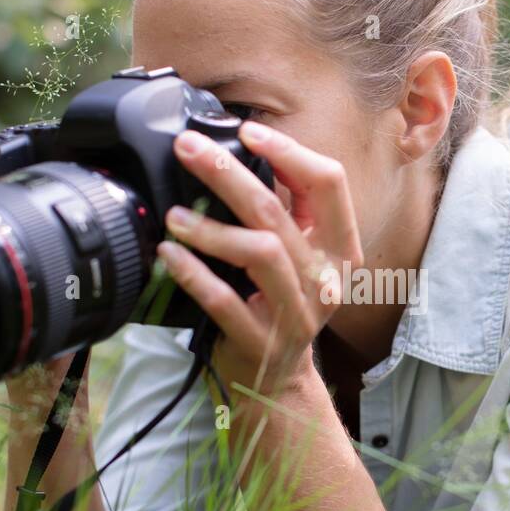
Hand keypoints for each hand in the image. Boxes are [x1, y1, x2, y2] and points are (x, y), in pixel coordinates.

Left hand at [160, 120, 362, 398]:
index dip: (288, 151)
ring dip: (209, 227)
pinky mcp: (261, 340)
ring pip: (257, 252)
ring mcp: (297, 313)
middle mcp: (326, 278)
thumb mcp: (300, 255)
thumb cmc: (281, 303)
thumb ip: (289, 208)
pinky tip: (168, 255)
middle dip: (227, 172)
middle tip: (188, 148)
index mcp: (341, 247)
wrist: (277, 380)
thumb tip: (246, 148)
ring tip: (173, 215)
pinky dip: (192, 274)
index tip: (247, 131)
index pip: (329, 182)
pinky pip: (224, 300)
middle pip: (278, 211)